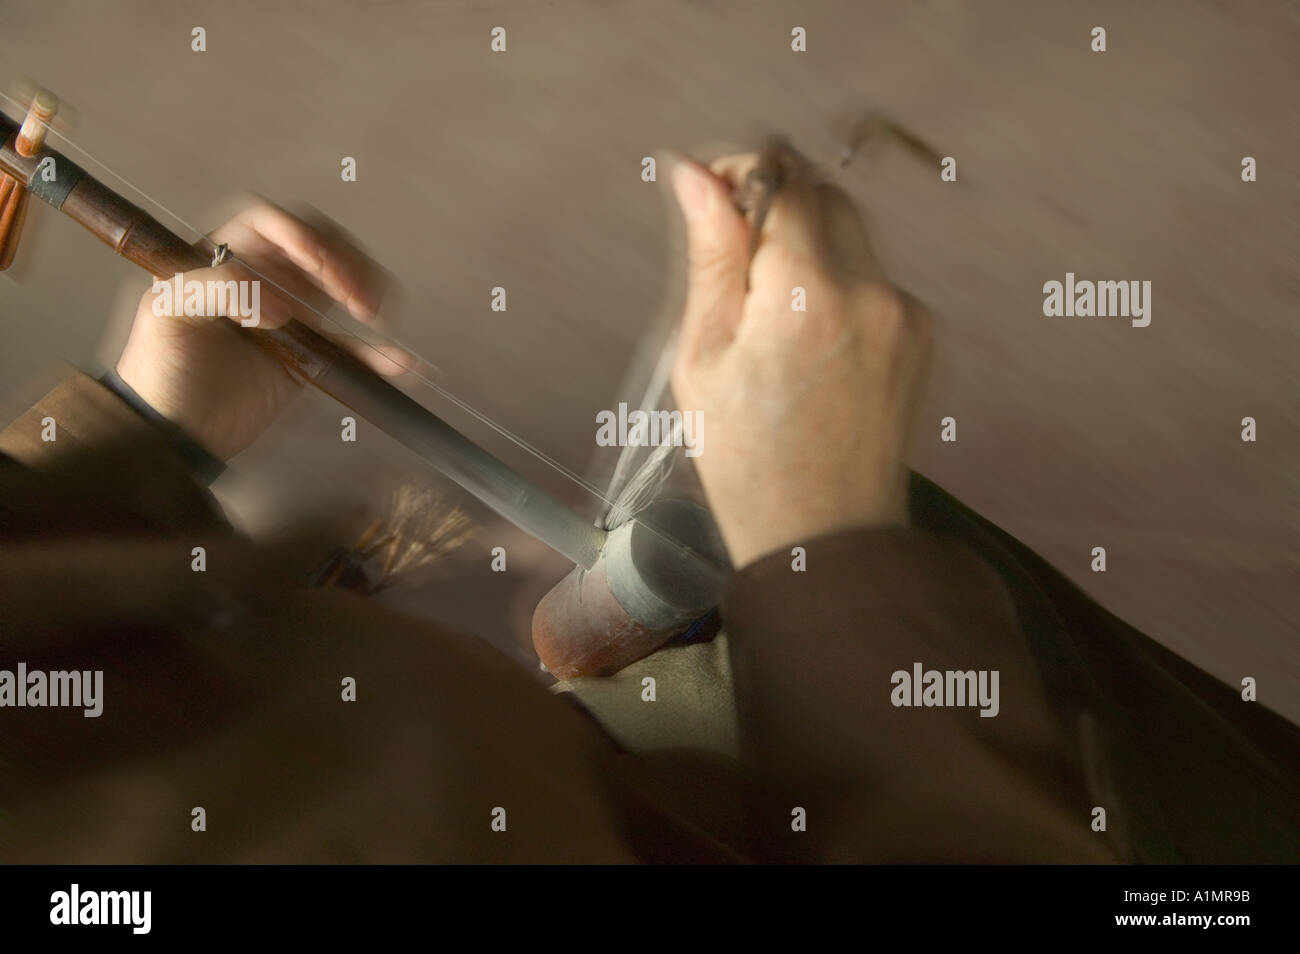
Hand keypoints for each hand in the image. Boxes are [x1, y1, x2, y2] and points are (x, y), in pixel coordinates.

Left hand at [115, 199, 399, 460]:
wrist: (169, 434)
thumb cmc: (156, 371)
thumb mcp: (166, 314)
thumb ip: (214, 289)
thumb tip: (279, 302)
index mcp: (223, 258)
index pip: (272, 225)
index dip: (302, 236)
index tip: (320, 266)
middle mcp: (260, 279)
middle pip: (317, 246)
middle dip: (345, 262)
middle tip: (356, 297)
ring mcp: (288, 316)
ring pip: (341, 284)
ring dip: (367, 290)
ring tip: (376, 316)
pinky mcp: (305, 356)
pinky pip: (349, 347)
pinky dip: (375, 353)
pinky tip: (395, 361)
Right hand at [668, 151, 931, 568]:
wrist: (825, 534)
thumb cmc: (748, 459)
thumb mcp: (704, 357)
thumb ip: (711, 256)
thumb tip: (693, 174)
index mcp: (806, 296)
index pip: (782, 180)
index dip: (741, 174)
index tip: (711, 194)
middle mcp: (871, 292)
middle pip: (825, 196)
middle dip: (778, 205)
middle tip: (734, 256)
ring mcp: (908, 315)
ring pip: (854, 235)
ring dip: (810, 246)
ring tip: (770, 315)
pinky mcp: (925, 336)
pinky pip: (877, 279)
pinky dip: (840, 285)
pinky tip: (809, 343)